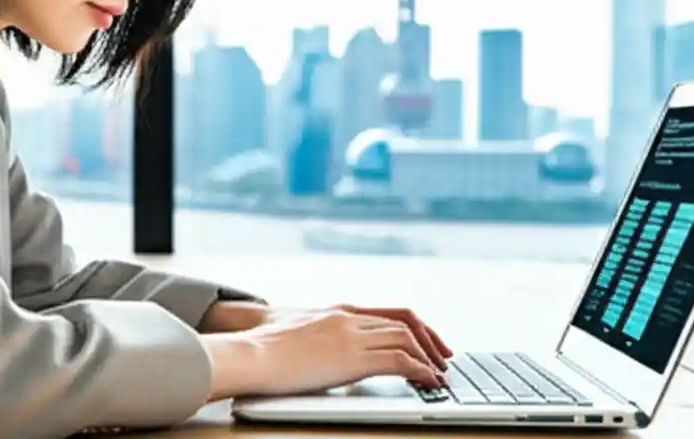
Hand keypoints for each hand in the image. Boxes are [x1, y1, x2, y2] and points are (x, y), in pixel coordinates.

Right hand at [201, 308, 449, 401]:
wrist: (250, 352)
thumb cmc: (261, 348)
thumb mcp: (294, 333)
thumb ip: (315, 337)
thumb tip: (319, 353)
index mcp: (337, 311)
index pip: (388, 312)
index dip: (415, 326)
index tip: (428, 341)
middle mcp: (349, 318)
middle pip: (405, 321)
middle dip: (430, 341)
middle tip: (443, 360)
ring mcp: (351, 335)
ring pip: (406, 338)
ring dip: (429, 358)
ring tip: (438, 375)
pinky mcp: (352, 358)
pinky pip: (400, 360)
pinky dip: (420, 370)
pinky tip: (428, 382)